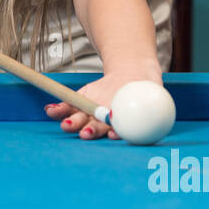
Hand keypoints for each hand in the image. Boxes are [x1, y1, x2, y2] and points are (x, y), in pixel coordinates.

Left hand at [44, 68, 159, 140]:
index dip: (116, 133)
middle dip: (90, 132)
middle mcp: (103, 122)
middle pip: (96, 129)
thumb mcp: (151, 90)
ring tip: (66, 125)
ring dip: (72, 123)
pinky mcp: (79, 102)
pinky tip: (51, 110)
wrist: (131, 75)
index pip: (117, 131)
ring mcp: (90, 114)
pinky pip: (68, 107)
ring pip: (80, 121)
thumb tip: (158, 107)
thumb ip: (156, 98)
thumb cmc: (140, 89)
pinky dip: (59, 109)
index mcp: (119, 123)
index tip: (112, 134)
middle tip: (86, 134)